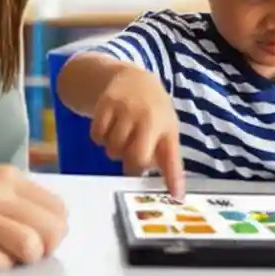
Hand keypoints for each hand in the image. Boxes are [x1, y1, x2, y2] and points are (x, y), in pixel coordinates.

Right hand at [0, 165, 67, 271]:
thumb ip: (19, 197)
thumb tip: (54, 227)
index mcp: (6, 176)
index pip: (58, 208)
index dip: (54, 229)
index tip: (40, 237)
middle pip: (50, 230)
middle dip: (45, 248)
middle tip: (26, 253)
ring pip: (29, 247)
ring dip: (23, 260)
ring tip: (8, 256)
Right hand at [90, 66, 185, 198]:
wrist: (133, 79)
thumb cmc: (154, 112)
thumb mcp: (167, 132)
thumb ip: (170, 163)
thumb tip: (177, 195)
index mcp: (165, 127)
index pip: (168, 157)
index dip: (172, 178)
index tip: (174, 196)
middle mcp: (146, 117)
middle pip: (135, 158)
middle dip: (131, 164)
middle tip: (132, 155)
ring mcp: (124, 109)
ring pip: (112, 149)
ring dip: (114, 150)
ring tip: (121, 138)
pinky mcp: (104, 104)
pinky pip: (97, 136)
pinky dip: (100, 139)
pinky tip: (108, 130)